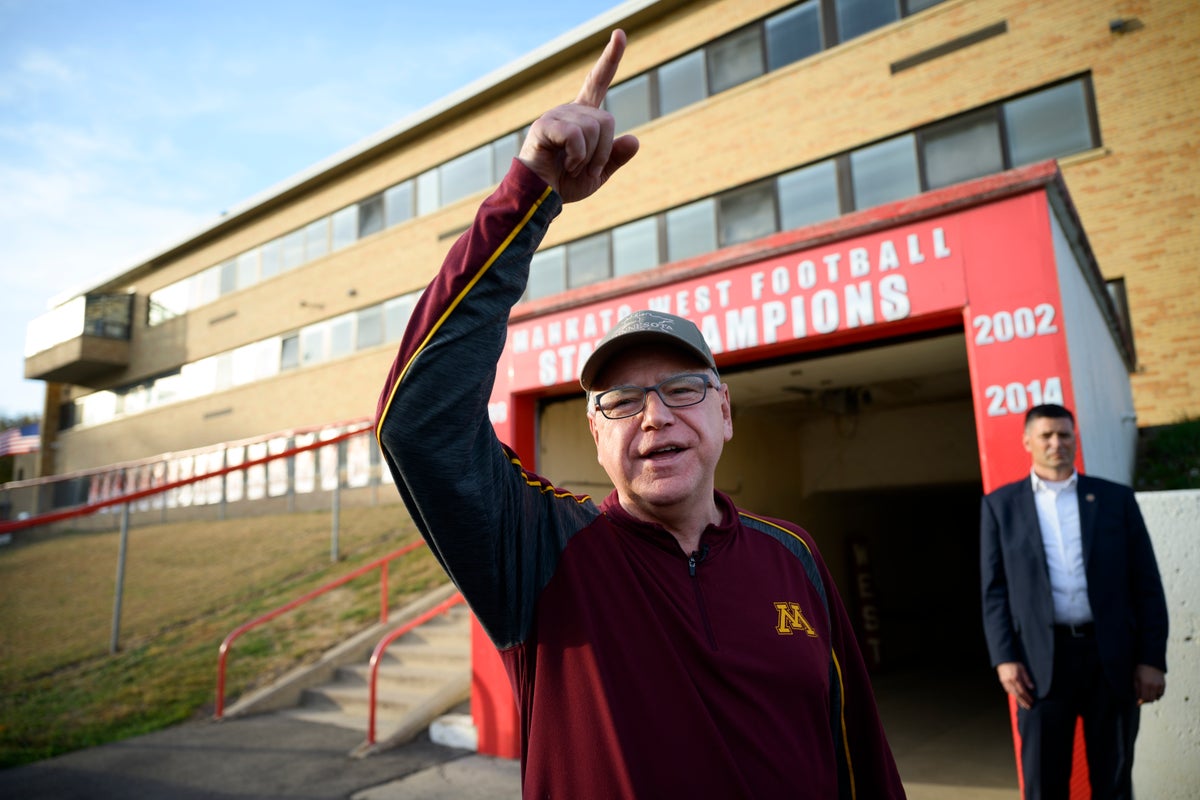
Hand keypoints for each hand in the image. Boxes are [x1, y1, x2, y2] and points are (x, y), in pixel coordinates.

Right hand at [517, 29, 639, 202]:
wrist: (541, 197)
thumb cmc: (565, 184)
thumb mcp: (599, 173)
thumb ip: (616, 157)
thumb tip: (634, 139)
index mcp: (583, 116)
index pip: (598, 81)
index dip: (611, 58)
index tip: (619, 33)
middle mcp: (570, 110)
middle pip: (607, 121)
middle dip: (603, 151)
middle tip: (585, 168)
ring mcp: (556, 115)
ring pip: (594, 129)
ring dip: (590, 157)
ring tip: (572, 167)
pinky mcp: (545, 126)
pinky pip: (577, 136)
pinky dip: (578, 157)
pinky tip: (565, 164)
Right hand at [996, 662, 1034, 709]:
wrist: (1004, 658)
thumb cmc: (1014, 662)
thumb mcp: (1023, 669)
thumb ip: (1027, 679)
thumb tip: (1032, 688)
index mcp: (1015, 678)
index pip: (1022, 691)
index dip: (1027, 698)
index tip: (1032, 702)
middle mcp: (1010, 682)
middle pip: (1017, 695)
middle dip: (1023, 702)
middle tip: (1028, 707)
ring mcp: (1005, 682)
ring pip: (1012, 694)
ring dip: (1018, 701)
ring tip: (1023, 705)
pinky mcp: (1002, 682)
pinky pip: (1008, 691)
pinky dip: (1013, 696)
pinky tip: (1016, 698)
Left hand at [1134, 664, 1165, 704]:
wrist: (1151, 661)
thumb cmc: (1140, 670)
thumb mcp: (1135, 679)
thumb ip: (1137, 690)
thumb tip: (1138, 702)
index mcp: (1145, 684)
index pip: (1144, 699)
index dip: (1141, 702)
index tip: (1138, 702)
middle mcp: (1153, 685)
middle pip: (1151, 700)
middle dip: (1146, 701)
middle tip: (1142, 698)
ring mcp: (1159, 685)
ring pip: (1156, 698)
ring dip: (1151, 698)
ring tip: (1147, 693)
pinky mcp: (1163, 684)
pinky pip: (1161, 694)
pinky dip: (1156, 695)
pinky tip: (1152, 691)